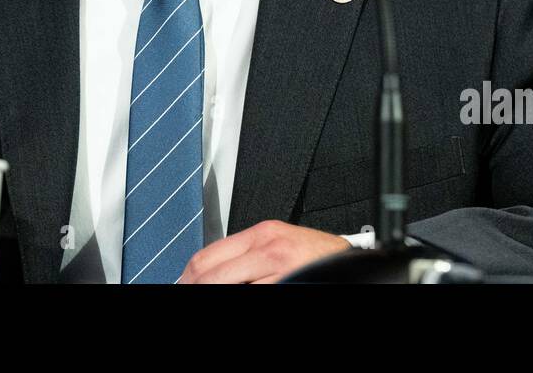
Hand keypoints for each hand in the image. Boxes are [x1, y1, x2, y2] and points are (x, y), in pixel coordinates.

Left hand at [177, 220, 350, 283]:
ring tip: (209, 297)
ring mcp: (280, 269)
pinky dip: (242, 296)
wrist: (351, 263)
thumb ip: (244, 254)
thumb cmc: (316, 256)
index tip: (182, 283)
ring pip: (229, 287)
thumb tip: (206, 274)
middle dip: (195, 287)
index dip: (188, 277)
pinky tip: (243, 295)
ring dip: (213, 295)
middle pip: (211, 275)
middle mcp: (268, 249)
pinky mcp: (290, 284)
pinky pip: (255, 294)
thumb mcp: (276, 244)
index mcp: (261, 235)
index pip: (206, 257)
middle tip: (186, 293)